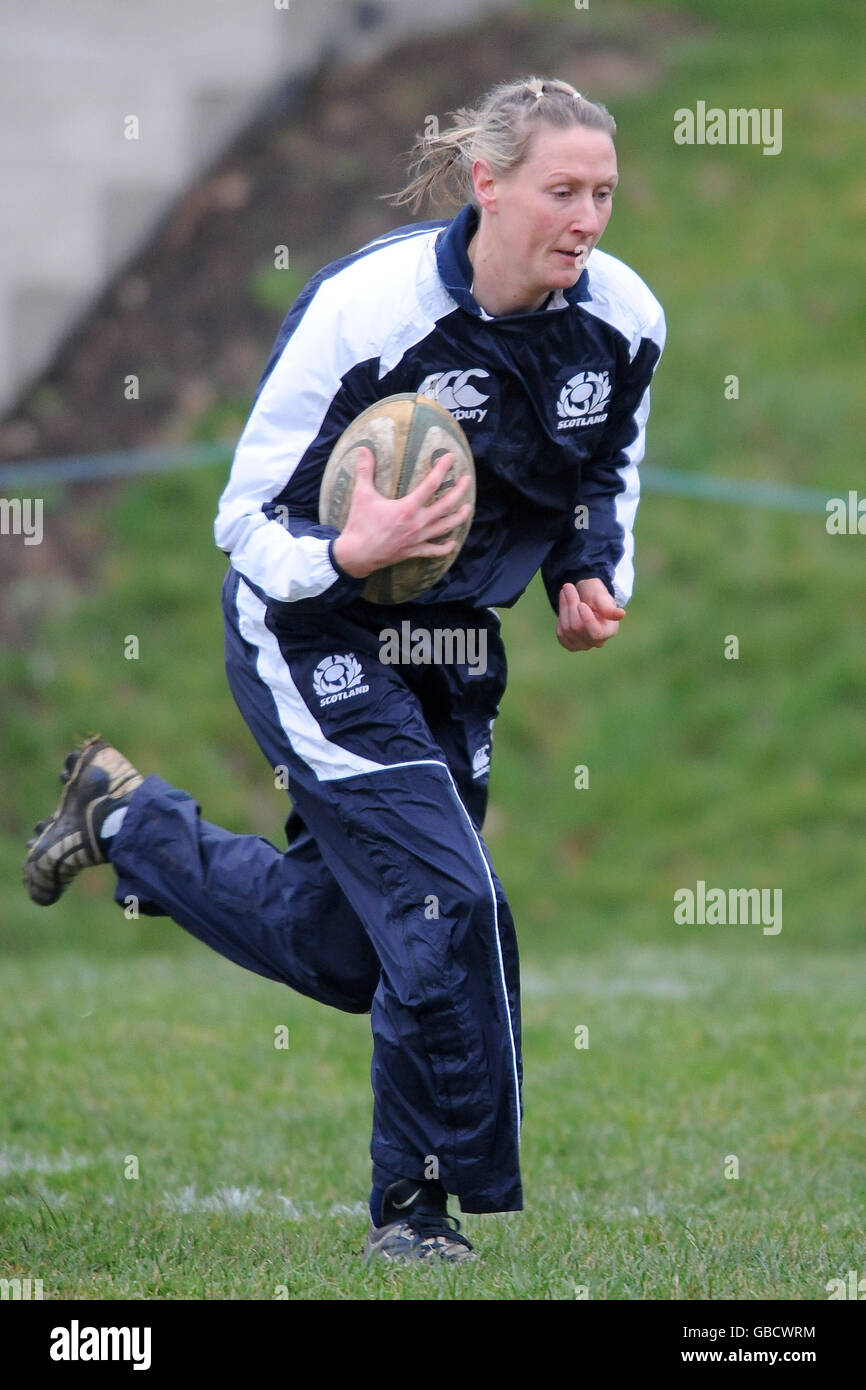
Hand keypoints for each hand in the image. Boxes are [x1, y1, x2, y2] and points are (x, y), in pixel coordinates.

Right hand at [331, 447, 471, 578]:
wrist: (357, 555)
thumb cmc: (359, 524)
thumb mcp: (361, 495)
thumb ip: (365, 471)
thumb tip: (364, 449)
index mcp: (407, 508)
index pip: (431, 484)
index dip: (442, 469)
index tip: (451, 457)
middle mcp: (418, 523)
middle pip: (447, 506)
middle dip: (459, 491)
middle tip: (468, 480)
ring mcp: (418, 538)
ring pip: (446, 527)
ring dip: (460, 517)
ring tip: (468, 507)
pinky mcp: (414, 551)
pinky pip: (435, 551)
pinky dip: (445, 547)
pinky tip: (453, 542)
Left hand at [556, 578, 625, 650]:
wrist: (584, 597)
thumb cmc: (596, 595)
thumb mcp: (601, 596)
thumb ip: (608, 607)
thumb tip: (621, 614)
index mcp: (610, 630)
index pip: (596, 633)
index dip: (587, 619)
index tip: (581, 604)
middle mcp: (598, 642)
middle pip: (577, 627)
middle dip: (571, 605)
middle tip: (568, 586)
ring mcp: (583, 646)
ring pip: (566, 630)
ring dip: (564, 607)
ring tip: (566, 591)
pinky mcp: (570, 645)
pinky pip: (560, 633)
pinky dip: (561, 617)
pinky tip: (565, 605)